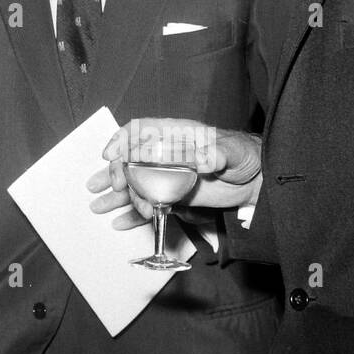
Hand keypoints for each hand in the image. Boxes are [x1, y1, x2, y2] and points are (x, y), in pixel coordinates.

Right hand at [87, 118, 262, 229]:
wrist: (256, 181)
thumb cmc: (244, 156)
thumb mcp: (231, 151)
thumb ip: (215, 154)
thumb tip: (200, 158)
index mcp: (175, 135)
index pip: (140, 131)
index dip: (121, 141)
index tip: (111, 155)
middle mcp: (164, 154)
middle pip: (130, 159)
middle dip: (115, 173)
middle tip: (114, 187)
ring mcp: (166, 176)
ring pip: (133, 184)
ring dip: (115, 195)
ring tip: (97, 206)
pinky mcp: (172, 196)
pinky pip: (147, 204)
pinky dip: (132, 213)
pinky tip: (119, 222)